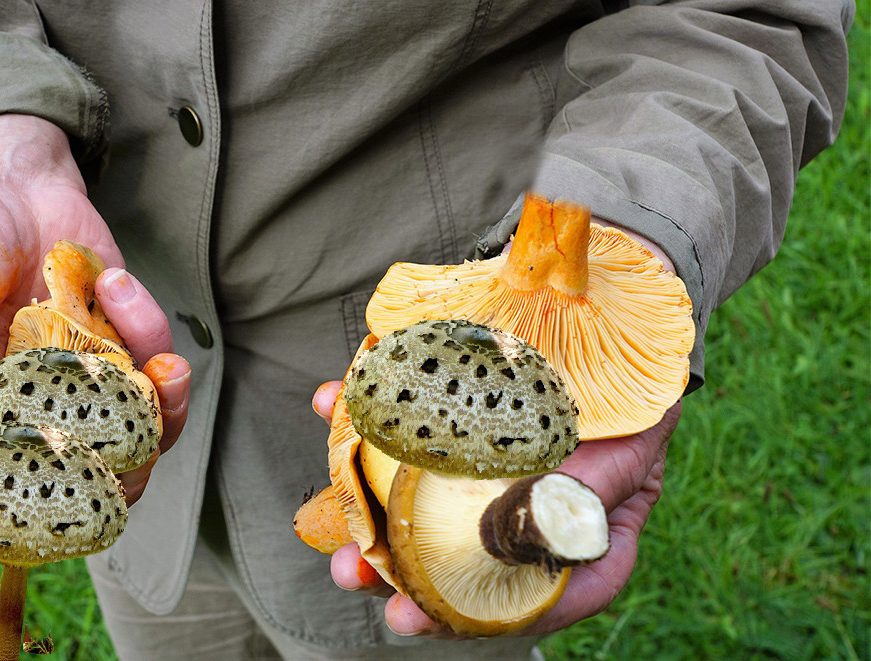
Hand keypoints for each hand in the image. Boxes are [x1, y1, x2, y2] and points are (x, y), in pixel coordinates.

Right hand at [0, 114, 188, 505]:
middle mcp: (45, 407)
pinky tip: (115, 285)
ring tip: (163, 364)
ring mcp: (91, 377)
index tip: (81, 474)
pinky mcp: (126, 340)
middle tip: (142, 432)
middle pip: (103, 472)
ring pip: (146, 425)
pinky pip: (156, 358)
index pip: (27, 484)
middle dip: (137, 462)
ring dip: (166, 403)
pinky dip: (149, 328)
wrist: (5, 183)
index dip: (59, 496)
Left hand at [313, 380, 678, 637]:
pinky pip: (403, 424)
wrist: (621, 333)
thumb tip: (535, 528)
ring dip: (364, 505)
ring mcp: (477, 471)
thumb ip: (588, 493)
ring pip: (414, 498)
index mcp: (566, 544)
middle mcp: (514, 516)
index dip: (460, 615)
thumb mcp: (631, 451)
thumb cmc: (637, 406)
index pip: (517, 600)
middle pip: (451, 559)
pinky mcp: (450, 421)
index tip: (411, 617)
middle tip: (352, 571)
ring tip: (328, 516)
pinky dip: (360, 414)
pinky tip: (329, 399)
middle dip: (393, 569)